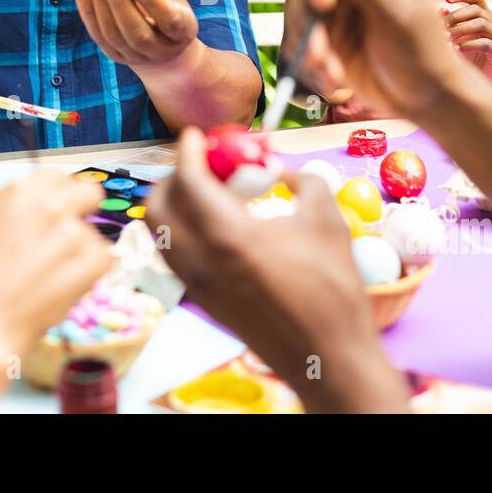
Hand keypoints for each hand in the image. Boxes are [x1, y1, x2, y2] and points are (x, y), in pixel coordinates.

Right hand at [0, 170, 112, 361]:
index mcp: (18, 193)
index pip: (56, 176)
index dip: (56, 194)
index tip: (53, 211)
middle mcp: (49, 206)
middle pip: (87, 192)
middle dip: (80, 211)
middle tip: (64, 237)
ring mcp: (71, 234)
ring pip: (92, 230)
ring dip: (79, 249)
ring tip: (50, 275)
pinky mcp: (89, 263)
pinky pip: (104, 256)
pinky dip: (90, 271)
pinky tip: (65, 284)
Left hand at [75, 0, 198, 68]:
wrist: (162, 47)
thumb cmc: (169, 7)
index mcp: (183, 31)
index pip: (168, 19)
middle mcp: (160, 50)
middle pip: (137, 32)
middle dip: (118, 0)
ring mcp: (136, 57)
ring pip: (113, 34)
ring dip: (100, 2)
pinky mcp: (115, 56)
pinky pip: (98, 34)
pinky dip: (88, 10)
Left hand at [146, 128, 408, 412]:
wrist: (328, 356)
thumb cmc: (333, 288)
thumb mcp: (326, 219)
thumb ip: (302, 181)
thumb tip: (282, 169)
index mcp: (228, 235)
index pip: (188, 181)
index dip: (188, 152)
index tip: (196, 136)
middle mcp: (201, 260)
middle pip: (158, 208)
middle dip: (173, 178)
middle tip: (202, 166)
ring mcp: (198, 285)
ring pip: (162, 235)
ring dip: (175, 207)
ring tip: (210, 196)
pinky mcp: (205, 302)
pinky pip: (177, 257)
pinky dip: (185, 234)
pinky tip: (220, 230)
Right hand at [298, 0, 472, 121]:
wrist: (428, 97)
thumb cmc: (424, 51)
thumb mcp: (397, 15)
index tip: (322, 2)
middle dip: (306, 20)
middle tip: (319, 54)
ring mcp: (339, 12)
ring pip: (301, 18)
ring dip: (310, 49)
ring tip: (332, 75)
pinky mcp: (329, 39)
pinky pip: (304, 46)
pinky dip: (314, 66)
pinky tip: (335, 83)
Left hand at [442, 0, 491, 85]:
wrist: (488, 78)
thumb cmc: (469, 56)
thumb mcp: (458, 38)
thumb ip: (450, 25)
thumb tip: (441, 10)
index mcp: (484, 16)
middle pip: (476, 9)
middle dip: (456, 16)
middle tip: (442, 27)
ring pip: (482, 24)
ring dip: (461, 30)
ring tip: (446, 39)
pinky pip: (486, 43)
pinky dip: (469, 44)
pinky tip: (457, 49)